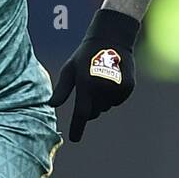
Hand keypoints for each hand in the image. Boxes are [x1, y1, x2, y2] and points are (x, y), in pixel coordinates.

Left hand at [51, 9, 139, 142]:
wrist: (111, 38)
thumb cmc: (84, 55)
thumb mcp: (70, 69)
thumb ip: (62, 89)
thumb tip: (50, 105)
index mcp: (86, 84)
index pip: (82, 113)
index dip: (77, 128)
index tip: (74, 139)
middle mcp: (102, 88)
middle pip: (94, 112)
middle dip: (89, 107)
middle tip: (88, 88)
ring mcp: (116, 88)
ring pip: (105, 107)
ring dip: (101, 101)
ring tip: (100, 79)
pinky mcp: (127, 87)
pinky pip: (117, 101)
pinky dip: (113, 96)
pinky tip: (111, 80)